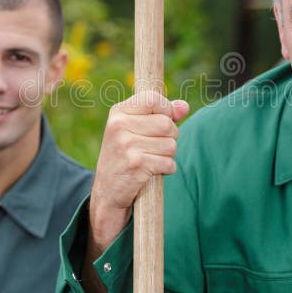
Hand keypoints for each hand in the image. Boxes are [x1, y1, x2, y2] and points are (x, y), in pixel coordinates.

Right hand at [89, 90, 188, 251]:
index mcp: (118, 113)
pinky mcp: (136, 165)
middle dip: (170, 137)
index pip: (153, 99)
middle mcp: (119, 126)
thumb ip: (161, 114)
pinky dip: (167, 169)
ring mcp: (127, 146)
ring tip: (152, 159)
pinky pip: (169, 162)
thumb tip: (184, 107)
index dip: (166, 110)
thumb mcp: (135, 130)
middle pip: (167, 124)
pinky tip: (153, 171)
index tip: (162, 121)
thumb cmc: (125, 156)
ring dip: (168, 155)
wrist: (107, 192)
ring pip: (171, 144)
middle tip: (156, 147)